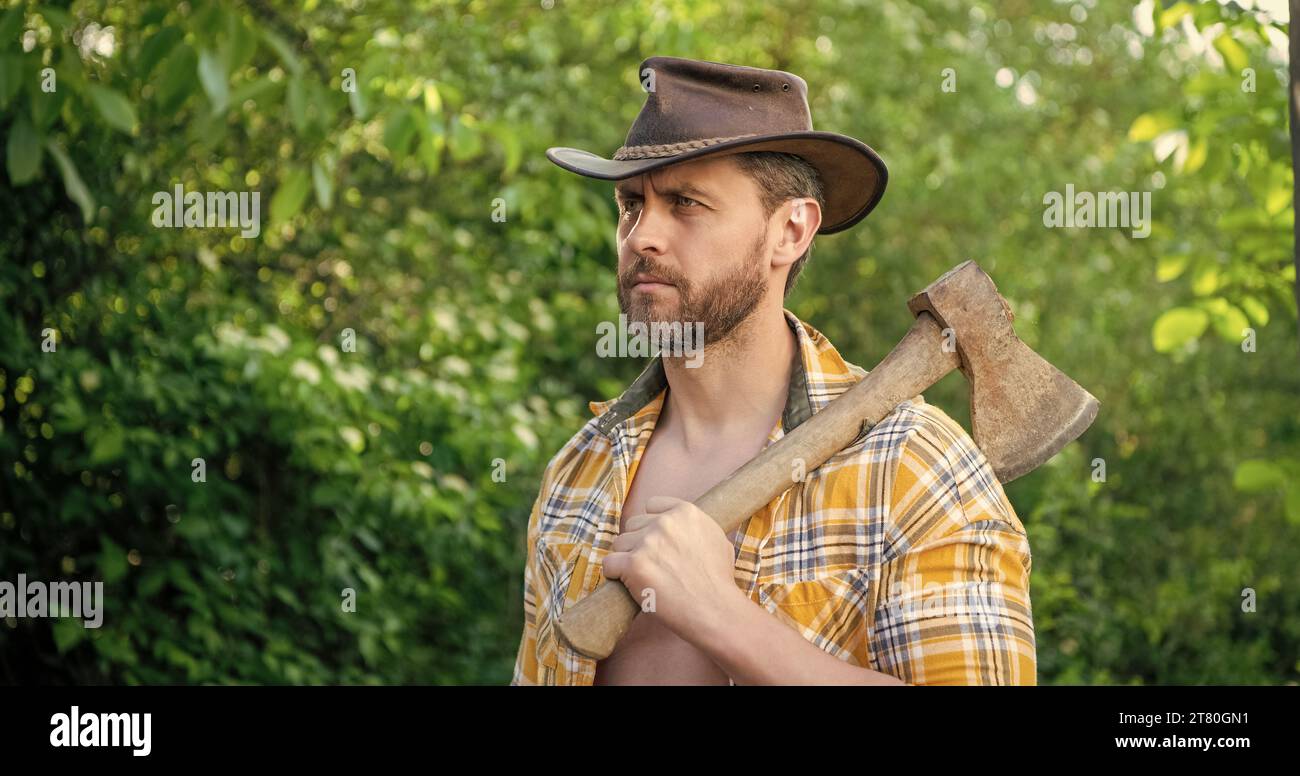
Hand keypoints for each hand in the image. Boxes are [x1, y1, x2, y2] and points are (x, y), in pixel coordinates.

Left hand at [601, 495, 740, 636]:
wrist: (715, 609)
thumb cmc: (719, 581)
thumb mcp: (717, 540)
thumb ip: (696, 528)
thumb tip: (686, 528)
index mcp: (685, 512)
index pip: (651, 506)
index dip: (651, 525)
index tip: (657, 541)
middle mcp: (664, 523)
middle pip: (633, 525)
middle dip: (638, 542)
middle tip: (651, 564)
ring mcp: (648, 543)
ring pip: (619, 544)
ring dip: (626, 559)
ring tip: (642, 577)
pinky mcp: (634, 565)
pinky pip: (609, 564)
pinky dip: (614, 574)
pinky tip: (627, 584)